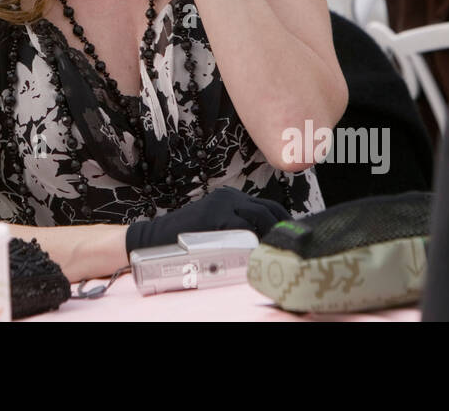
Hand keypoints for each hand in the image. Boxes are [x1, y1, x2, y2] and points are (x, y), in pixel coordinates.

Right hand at [125, 187, 288, 253]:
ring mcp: (222, 204)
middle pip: (269, 208)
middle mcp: (228, 196)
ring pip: (261, 216)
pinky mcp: (215, 216)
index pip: (268, 205)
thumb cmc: (187, 239)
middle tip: (292, 244)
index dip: (284, 220)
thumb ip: (239, 227)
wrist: (154, 239)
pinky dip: (255, 241)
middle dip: (283, 226)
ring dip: (272, 234)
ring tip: (279, 249)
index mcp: (230, 197)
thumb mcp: (216, 227)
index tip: (293, 235)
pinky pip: (244, 229)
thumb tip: (267, 241)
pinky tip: (260, 252)